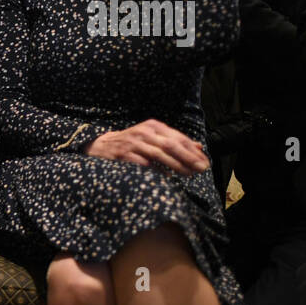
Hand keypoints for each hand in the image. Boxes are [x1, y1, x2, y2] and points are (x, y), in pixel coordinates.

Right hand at [85, 119, 208, 174]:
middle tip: (201, 168)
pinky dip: (157, 171)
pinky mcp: (124, 155)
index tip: (204, 161)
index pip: (177, 137)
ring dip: (176, 165)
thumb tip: (198, 147)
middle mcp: (143, 132)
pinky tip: (168, 178)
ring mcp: (133, 143)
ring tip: (189, 174)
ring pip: (159, 154)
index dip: (192, 150)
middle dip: (188, 157)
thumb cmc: (131, 143)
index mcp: (153, 126)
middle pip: (170, 145)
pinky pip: (144, 164)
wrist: (101, 145)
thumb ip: (173, 140)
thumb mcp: (152, 136)